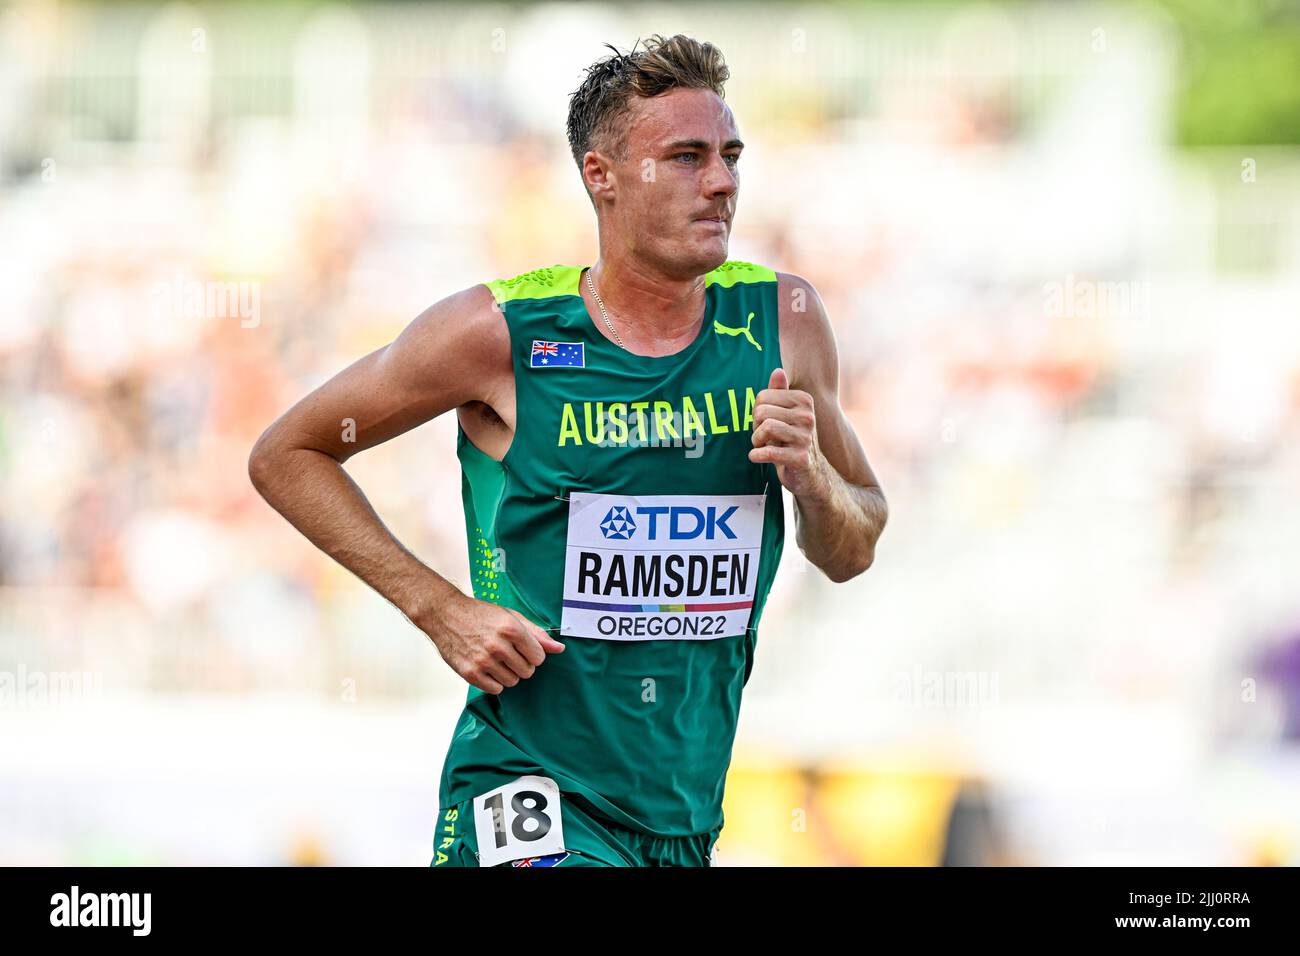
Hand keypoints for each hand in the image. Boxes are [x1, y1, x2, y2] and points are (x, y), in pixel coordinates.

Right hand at [420, 593, 564, 694]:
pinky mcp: (470, 673)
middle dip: (522, 664)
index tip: (523, 648)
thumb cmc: (480, 614)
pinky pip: (495, 689)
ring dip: (508, 673)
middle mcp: (498, 645)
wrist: (445, 614)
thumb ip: (536, 634)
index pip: (539, 657)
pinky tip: (487, 668)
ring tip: (496, 659)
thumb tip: (559, 649)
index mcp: (511, 628)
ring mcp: (483, 660)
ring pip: (512, 682)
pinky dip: (494, 682)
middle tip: (508, 654)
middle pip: (527, 671)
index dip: (533, 654)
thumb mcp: (511, 617)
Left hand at [748, 367, 830, 497]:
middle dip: (755, 426)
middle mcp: (808, 417)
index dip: (757, 412)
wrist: (810, 475)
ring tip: (761, 446)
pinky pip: (769, 452)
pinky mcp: (801, 458)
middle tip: (762, 438)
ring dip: (756, 440)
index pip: (762, 397)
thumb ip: (779, 394)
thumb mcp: (785, 415)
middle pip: (761, 411)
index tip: (764, 424)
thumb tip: (778, 371)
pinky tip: (757, 457)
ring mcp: (806, 437)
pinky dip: (757, 455)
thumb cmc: (792, 441)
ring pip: (766, 428)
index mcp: (804, 401)